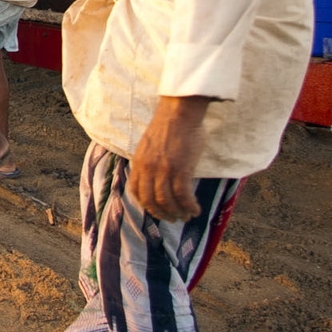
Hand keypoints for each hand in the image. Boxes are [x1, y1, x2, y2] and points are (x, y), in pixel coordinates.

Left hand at [129, 96, 210, 221]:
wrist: (179, 113)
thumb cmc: (168, 127)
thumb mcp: (149, 146)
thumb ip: (148, 163)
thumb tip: (155, 180)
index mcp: (138, 162)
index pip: (136, 191)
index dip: (146, 205)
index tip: (156, 210)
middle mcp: (148, 169)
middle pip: (150, 201)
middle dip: (162, 214)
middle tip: (172, 219)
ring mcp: (163, 170)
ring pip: (167, 201)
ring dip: (177, 212)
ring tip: (186, 215)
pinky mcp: (180, 169)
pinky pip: (183, 196)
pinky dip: (189, 206)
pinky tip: (195, 209)